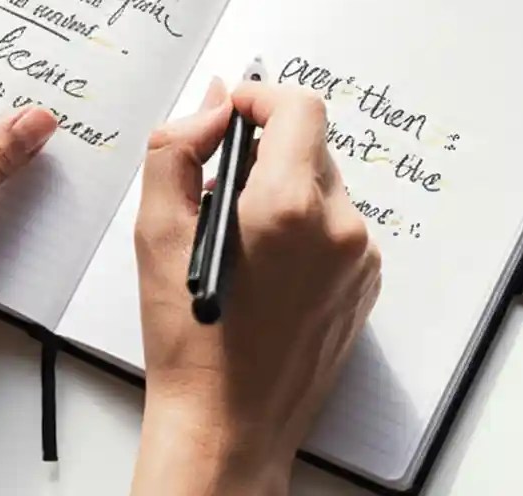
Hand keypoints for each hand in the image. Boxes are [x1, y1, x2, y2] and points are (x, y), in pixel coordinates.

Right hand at [130, 80, 381, 495]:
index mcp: (289, 206)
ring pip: (325, 187)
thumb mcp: (156, 232)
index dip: (262, 97)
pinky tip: (269, 267)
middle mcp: (339, 227)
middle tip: (219, 189)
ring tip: (241, 239)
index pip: (300, 108)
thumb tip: (214, 105)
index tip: (233, 112)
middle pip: (311, 146)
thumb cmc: (190, 338)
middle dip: (265, 151)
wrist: (229, 424)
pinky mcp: (366, 284)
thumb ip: (177, 148)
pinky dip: (305, 227)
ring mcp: (360, 258)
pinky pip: (338, 226)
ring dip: (285, 191)